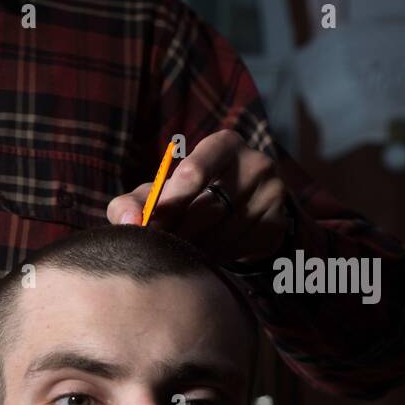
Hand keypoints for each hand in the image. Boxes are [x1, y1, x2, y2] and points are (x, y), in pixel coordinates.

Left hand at [106, 130, 288, 263]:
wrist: (233, 212)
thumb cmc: (184, 198)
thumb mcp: (157, 194)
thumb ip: (133, 203)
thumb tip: (127, 221)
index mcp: (223, 145)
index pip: (198, 166)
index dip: (175, 197)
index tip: (155, 222)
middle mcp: (255, 163)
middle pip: (208, 209)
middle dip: (178, 234)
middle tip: (159, 249)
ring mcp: (272, 194)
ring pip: (223, 234)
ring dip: (195, 251)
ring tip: (179, 255)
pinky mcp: (277, 224)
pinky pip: (240, 249)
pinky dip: (217, 259)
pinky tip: (204, 259)